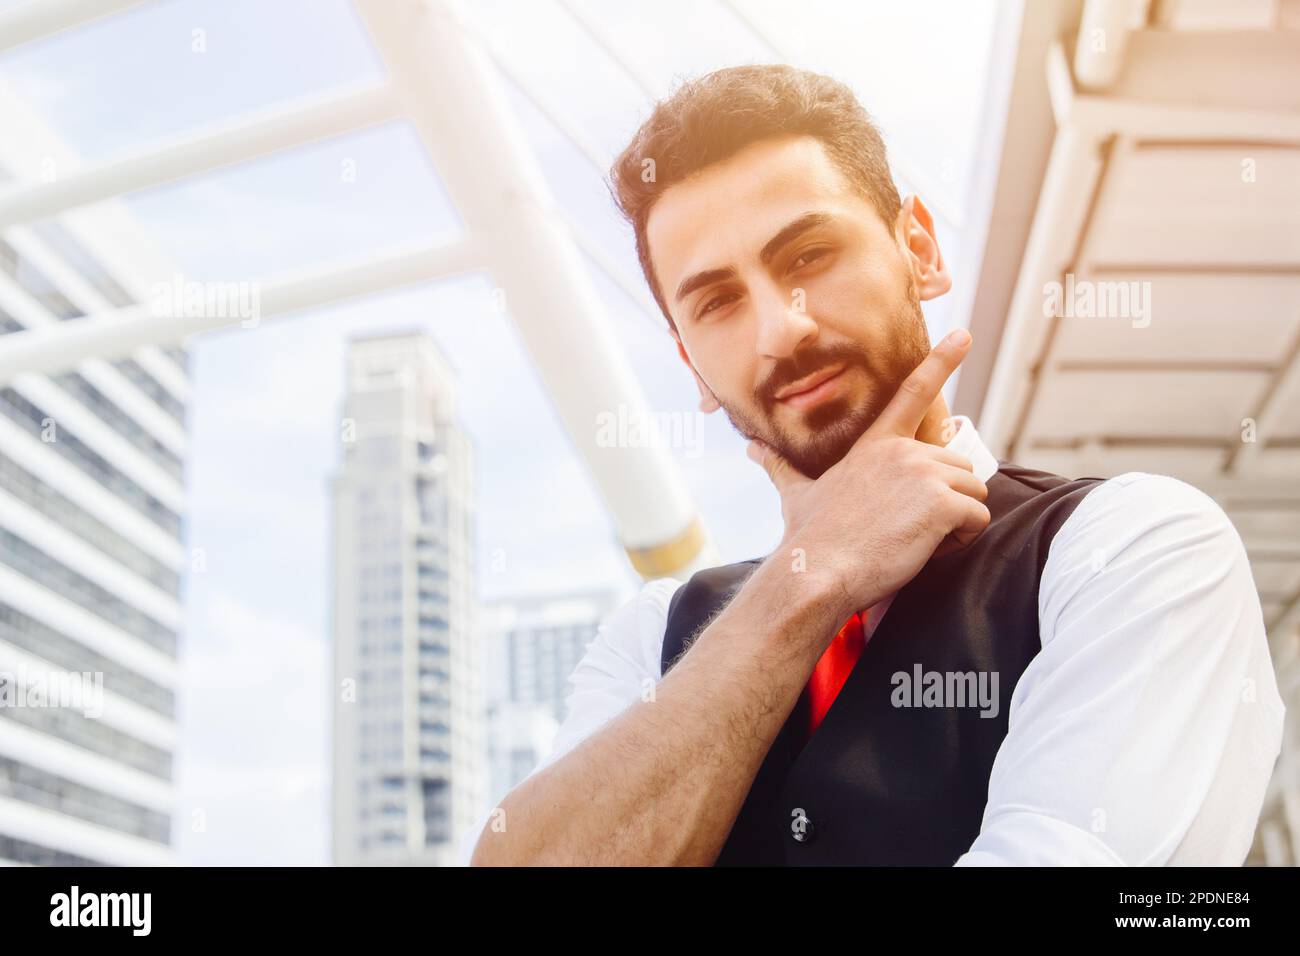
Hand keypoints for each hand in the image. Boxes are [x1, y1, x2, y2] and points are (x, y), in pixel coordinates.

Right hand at [747, 329, 989, 618]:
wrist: (817, 570)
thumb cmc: (809, 537)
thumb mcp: (795, 494)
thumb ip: (780, 468)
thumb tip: (751, 449)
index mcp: (875, 445)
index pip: (912, 392)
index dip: (941, 361)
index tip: (962, 335)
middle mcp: (903, 450)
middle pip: (959, 466)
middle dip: (947, 500)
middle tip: (908, 528)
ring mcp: (923, 473)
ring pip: (974, 492)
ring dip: (956, 522)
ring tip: (915, 539)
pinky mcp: (942, 502)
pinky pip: (978, 518)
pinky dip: (962, 539)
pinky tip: (926, 549)